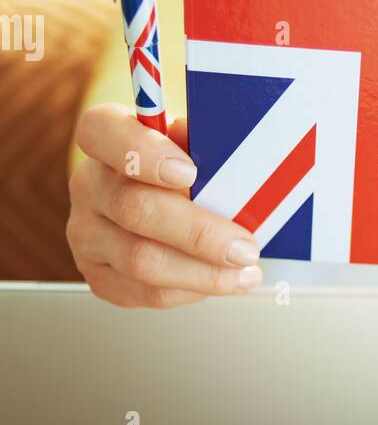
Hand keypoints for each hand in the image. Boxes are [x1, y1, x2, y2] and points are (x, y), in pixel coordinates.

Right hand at [67, 103, 261, 307]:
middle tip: (242, 246)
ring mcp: (87, 234)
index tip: (190, 171)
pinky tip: (218, 280)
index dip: (143, 152)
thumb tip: (228, 158)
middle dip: (198, 233)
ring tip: (243, 271)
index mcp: (104, 137)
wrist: (156, 203)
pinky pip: (146, 292)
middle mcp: (89, 185)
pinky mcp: (99, 275)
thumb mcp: (190, 142)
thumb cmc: (179, 167)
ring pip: (141, 260)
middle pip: (133, 208)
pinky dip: (191, 289)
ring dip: (203, 272)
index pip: (102, 132)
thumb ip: (200, 142)